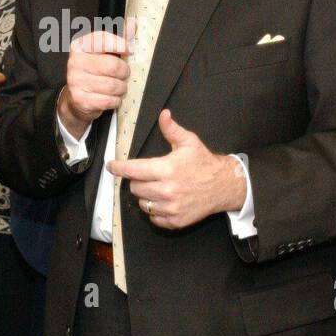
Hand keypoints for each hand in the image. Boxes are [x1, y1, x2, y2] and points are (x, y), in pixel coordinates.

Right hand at [58, 28, 131, 138]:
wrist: (76, 98)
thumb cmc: (93, 73)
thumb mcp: (102, 53)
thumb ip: (118, 39)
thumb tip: (132, 25)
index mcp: (80, 46)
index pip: (101, 39)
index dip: (120, 44)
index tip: (130, 49)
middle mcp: (75, 62)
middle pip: (112, 65)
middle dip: (124, 72)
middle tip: (124, 74)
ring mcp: (76, 81)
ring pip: (112, 85)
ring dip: (121, 88)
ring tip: (118, 87)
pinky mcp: (80, 99)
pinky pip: (108, 100)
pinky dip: (115, 100)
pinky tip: (112, 97)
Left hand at [106, 109, 245, 230]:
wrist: (224, 186)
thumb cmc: (204, 163)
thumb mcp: (189, 142)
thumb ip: (172, 129)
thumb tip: (163, 114)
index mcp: (167, 169)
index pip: (133, 170)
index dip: (119, 168)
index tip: (111, 166)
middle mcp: (167, 190)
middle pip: (135, 187)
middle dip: (137, 180)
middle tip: (149, 175)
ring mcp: (171, 207)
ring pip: (142, 203)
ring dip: (145, 195)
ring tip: (157, 187)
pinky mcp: (176, 220)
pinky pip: (153, 217)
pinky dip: (155, 210)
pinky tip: (164, 200)